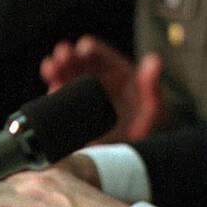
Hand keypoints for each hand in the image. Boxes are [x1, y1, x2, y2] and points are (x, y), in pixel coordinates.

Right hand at [41, 36, 166, 141]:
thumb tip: (154, 59)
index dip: (94, 50)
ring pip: (67, 79)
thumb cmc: (148, 132)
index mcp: (120, 77)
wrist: (133, 159)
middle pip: (81, 65)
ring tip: (51, 65)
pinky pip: (61, 101)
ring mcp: (84, 99)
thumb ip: (153, 86)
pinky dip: (54, 92)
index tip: (85, 47)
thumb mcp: (155, 109)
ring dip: (57, 69)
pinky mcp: (73, 116)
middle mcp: (100, 84)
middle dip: (70, 57)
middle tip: (63, 53)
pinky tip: (51, 86)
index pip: (104, 58)